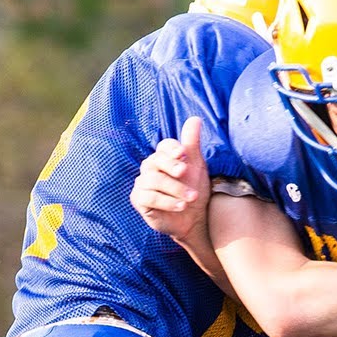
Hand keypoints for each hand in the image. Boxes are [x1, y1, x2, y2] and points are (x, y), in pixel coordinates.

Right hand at [130, 117, 210, 242]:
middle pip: (156, 160)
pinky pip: (149, 197)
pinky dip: (167, 201)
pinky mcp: (139, 200)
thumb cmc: (194, 188)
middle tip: (186, 172)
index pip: (164, 146)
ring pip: (154, 180)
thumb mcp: (196, 165)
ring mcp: (143, 183)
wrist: (194, 218)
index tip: (183, 153)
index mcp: (164, 156)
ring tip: (191, 198)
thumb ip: (192, 143)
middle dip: (172, 166)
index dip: (172, 148)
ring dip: (175, 189)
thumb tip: (195, 118)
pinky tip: (181, 206)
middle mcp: (150, 167)